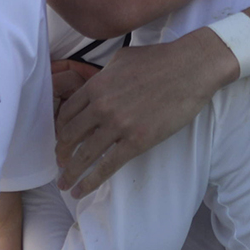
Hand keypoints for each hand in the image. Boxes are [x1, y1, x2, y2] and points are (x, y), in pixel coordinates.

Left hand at [56, 29, 236, 196]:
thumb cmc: (161, 59)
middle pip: (70, 136)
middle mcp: (101, 107)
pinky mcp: (137, 141)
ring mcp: (118, 125)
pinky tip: (82, 190)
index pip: (66, 113)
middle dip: (61, 154)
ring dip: (71, 172)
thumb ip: (104, 74)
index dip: (59, 130)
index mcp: (96, 86)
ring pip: (84, 155)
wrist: (191, 68)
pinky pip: (108, 166)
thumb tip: (99, 82)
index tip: (60, 140)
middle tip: (60, 164)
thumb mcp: (122, 59)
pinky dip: (91, 181)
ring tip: (65, 184)